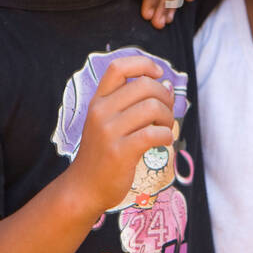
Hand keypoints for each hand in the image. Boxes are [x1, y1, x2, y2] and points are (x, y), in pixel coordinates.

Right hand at [65, 55, 175, 213]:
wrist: (84, 188)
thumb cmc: (102, 154)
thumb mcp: (107, 123)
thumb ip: (131, 103)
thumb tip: (167, 85)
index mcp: (98, 101)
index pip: (118, 67)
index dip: (142, 64)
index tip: (157, 73)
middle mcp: (101, 112)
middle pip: (144, 85)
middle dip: (165, 97)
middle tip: (165, 114)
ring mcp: (109, 132)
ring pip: (153, 108)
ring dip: (168, 118)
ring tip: (165, 128)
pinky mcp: (120, 152)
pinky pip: (154, 133)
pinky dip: (166, 135)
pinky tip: (163, 141)